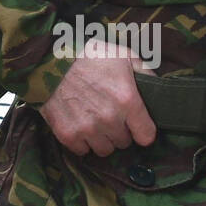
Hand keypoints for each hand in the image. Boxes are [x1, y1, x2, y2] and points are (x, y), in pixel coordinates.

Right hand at [40, 41, 156, 156]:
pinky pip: (83, 151)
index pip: (147, 136)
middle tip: (109, 115)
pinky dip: (82, 141)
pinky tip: (78, 124)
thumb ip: (145, 72)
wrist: (48, 60)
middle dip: (119, 131)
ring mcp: (88, 129)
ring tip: (93, 120)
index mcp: (128, 100)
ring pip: (105, 150)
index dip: (142, 130)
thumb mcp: (123, 54)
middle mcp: (110, 119)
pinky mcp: (67, 135)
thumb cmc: (88, 56)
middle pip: (124, 143)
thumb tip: (158, 88)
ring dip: (101, 138)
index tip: (135, 125)